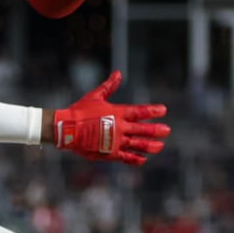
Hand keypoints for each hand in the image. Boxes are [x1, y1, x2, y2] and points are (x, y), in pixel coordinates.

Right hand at [52, 71, 169, 165]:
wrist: (66, 128)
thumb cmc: (80, 110)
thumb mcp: (95, 96)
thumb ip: (109, 86)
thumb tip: (118, 73)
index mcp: (117, 112)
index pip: (140, 111)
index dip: (152, 111)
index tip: (163, 110)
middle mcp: (119, 127)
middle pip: (142, 130)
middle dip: (156, 130)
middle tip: (167, 130)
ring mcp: (115, 141)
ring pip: (137, 144)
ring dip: (150, 145)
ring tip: (160, 146)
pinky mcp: (109, 153)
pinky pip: (126, 157)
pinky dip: (135, 159)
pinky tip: (143, 159)